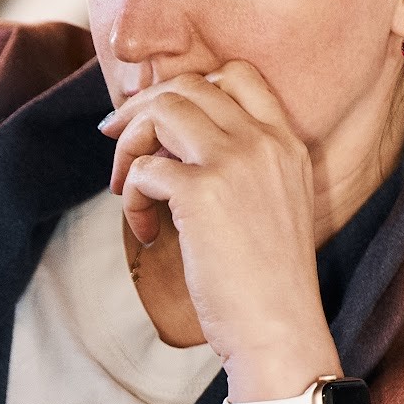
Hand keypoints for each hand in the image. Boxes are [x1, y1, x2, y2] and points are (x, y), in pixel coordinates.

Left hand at [100, 61, 335, 396]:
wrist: (280, 330)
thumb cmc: (268, 283)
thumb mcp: (274, 206)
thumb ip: (243, 167)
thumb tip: (174, 148)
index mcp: (286, 142)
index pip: (236, 74)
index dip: (188, 88)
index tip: (160, 119)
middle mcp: (263, 141)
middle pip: (187, 86)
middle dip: (143, 110)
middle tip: (117, 142)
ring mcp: (233, 161)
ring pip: (161, 111)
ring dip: (130, 144)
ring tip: (126, 187)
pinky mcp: (201, 191)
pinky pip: (144, 169)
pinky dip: (131, 196)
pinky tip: (145, 231)